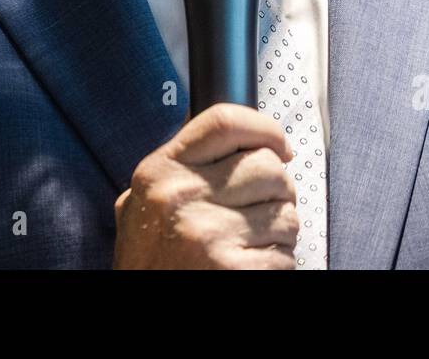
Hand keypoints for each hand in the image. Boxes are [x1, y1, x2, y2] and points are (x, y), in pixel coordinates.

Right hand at [113, 102, 299, 268]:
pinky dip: (278, 260)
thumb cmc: (149, 258)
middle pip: (267, 167)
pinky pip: (285, 254)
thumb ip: (178, 167)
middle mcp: (184, 196)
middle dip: (279, 188)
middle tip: (265, 205)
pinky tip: (254, 264)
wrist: (143, 305)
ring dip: (281, 228)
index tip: (280, 145)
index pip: (225, 123)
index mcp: (161, 171)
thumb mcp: (141, 200)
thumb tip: (237, 140)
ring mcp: (210, 234)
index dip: (264, 129)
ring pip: (286, 212)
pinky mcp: (234, 270)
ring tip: (255, 240)